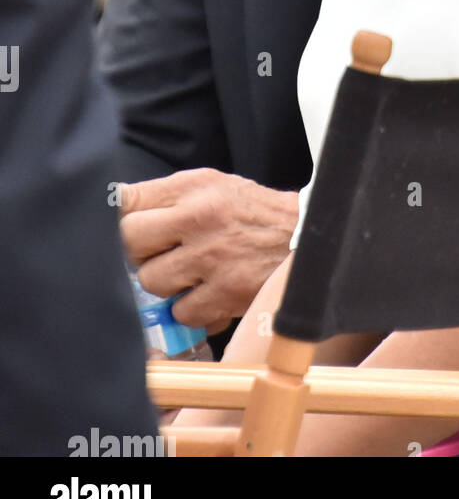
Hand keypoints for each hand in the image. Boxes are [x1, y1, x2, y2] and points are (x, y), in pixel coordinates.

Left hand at [118, 169, 298, 334]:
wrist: (306, 236)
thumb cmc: (250, 212)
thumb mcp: (211, 185)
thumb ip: (163, 195)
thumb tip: (113, 202)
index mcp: (195, 188)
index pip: (128, 202)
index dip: (120, 220)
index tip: (128, 229)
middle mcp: (201, 219)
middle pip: (130, 242)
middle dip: (141, 252)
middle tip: (161, 252)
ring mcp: (212, 258)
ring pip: (152, 281)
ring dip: (167, 283)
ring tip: (191, 272)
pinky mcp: (226, 293)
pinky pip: (181, 312)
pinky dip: (192, 308)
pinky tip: (210, 291)